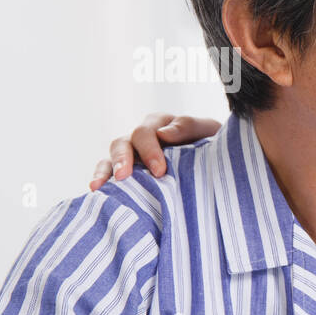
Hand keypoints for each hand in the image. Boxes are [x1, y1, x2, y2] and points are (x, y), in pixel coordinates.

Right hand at [89, 113, 221, 189]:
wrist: (218, 164)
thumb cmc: (213, 144)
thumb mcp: (209, 131)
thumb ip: (189, 127)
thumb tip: (164, 133)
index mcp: (162, 124)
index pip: (147, 131)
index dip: (150, 150)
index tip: (159, 171)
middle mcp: (144, 137)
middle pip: (125, 142)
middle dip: (123, 159)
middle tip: (125, 176)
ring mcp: (133, 154)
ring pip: (112, 156)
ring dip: (107, 169)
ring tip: (101, 185)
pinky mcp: (129, 171)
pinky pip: (109, 172)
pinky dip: (101, 178)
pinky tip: (96, 190)